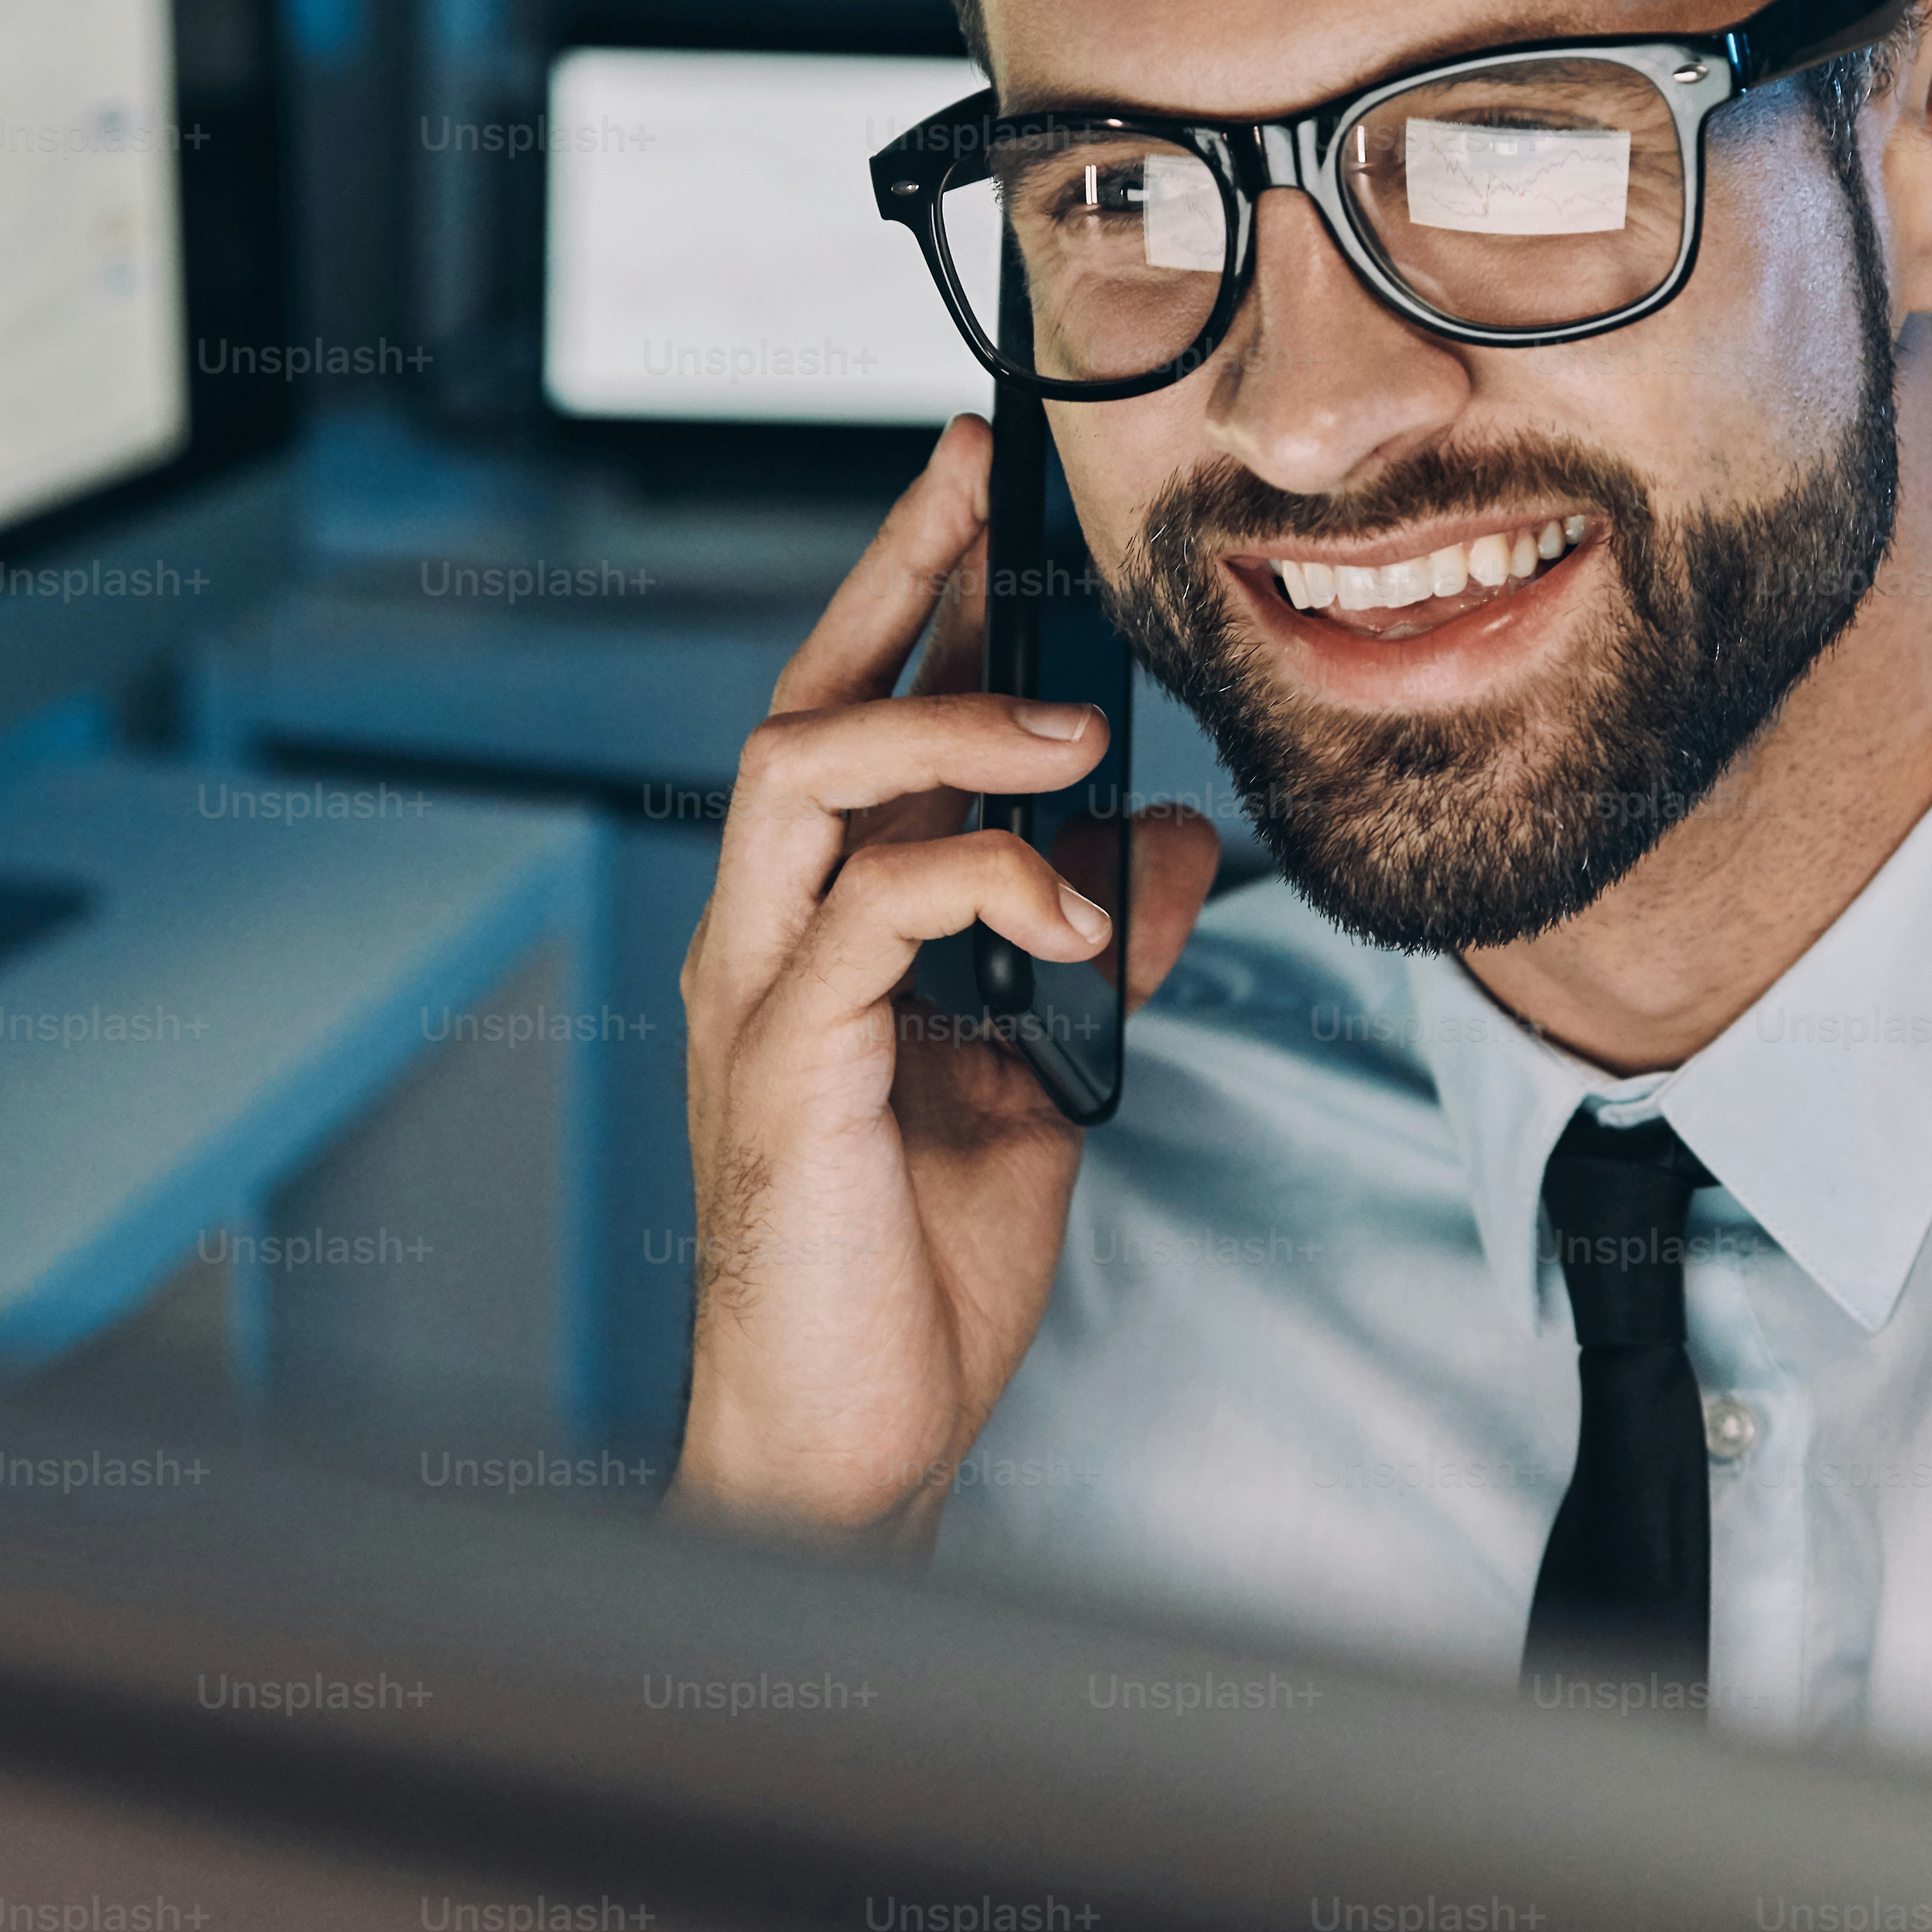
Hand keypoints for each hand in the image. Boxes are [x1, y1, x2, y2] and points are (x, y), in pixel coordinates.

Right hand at [670, 416, 1223, 1550]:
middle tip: (980, 486)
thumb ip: (1096, 954)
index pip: (851, 719)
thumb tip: (1176, 846)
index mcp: (817, 934)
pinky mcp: (778, 1068)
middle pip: (800, 702)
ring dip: (940, 722)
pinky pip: (867, 914)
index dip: (912, 596)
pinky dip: (981, 880)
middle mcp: (763, 942)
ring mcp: (755, 999)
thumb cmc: (910, 1277)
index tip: (984, 495)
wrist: (847, 1445)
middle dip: (892, 577)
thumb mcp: (1041, 1078)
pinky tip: (1074, 906)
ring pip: (799, 775)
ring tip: (1066, 729)